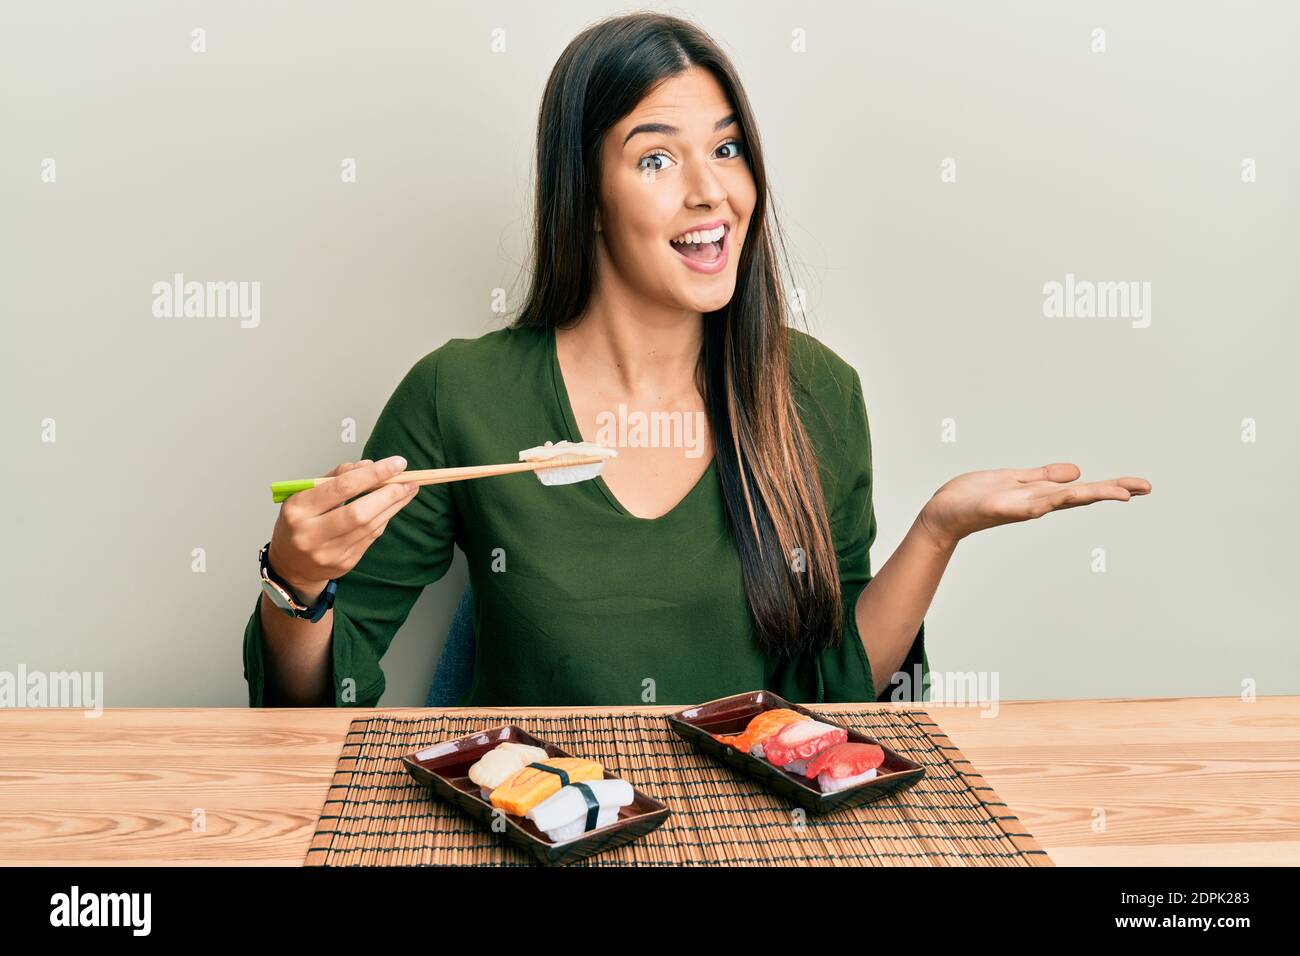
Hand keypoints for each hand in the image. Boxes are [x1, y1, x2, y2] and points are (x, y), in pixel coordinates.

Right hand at [267, 455, 417, 602]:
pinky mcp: (344, 563)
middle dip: (389, 494)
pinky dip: (384, 518)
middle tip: (409, 479)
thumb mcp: (305, 493)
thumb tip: (370, 465)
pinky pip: (371, 536)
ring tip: (408, 489)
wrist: (290, 564)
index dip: (373, 474)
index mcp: (299, 509)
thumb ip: (337, 476)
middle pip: (359, 512)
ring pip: (370, 526)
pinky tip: (393, 506)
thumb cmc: (300, 521)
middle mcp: (311, 534)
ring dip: (394, 505)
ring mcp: (329, 552)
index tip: (396, 463)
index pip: (342, 488)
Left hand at [918, 462, 1150, 550]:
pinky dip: (1035, 504)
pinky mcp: (994, 508)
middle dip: (1108, 491)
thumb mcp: (1015, 481)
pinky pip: (1017, 506)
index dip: (1112, 487)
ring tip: (1114, 491)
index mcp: (1040, 494)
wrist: (943, 512)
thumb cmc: (975, 497)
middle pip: (1077, 496)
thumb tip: (1077, 472)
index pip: (1082, 489)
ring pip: (1055, 500)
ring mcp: (1016, 507)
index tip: (1141, 487)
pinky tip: (1053, 501)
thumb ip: (1044, 477)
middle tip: (1141, 489)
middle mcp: (1034, 503)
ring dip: (1082, 495)